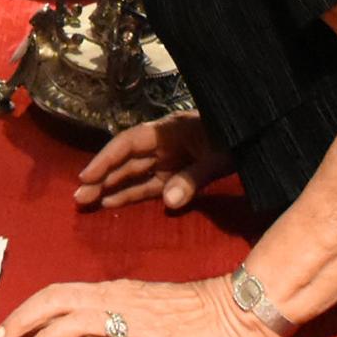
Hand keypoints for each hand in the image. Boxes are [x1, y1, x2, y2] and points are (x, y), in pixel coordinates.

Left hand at [0, 275, 278, 336]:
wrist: (234, 312)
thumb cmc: (193, 311)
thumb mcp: (145, 304)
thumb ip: (113, 313)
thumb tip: (79, 331)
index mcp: (113, 288)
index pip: (57, 292)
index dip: (27, 309)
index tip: (5, 328)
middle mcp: (115, 299)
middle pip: (54, 302)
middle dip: (20, 322)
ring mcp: (130, 322)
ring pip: (70, 325)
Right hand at [75, 112, 232, 211]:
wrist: (258, 137)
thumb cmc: (236, 140)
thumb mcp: (218, 157)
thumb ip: (192, 179)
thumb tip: (168, 202)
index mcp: (166, 132)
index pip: (127, 144)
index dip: (105, 159)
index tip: (86, 177)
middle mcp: (161, 146)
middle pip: (125, 161)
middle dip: (101, 178)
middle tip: (78, 198)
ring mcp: (168, 161)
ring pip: (133, 175)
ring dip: (111, 188)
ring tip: (86, 203)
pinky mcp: (177, 175)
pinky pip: (149, 186)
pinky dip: (130, 194)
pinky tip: (111, 204)